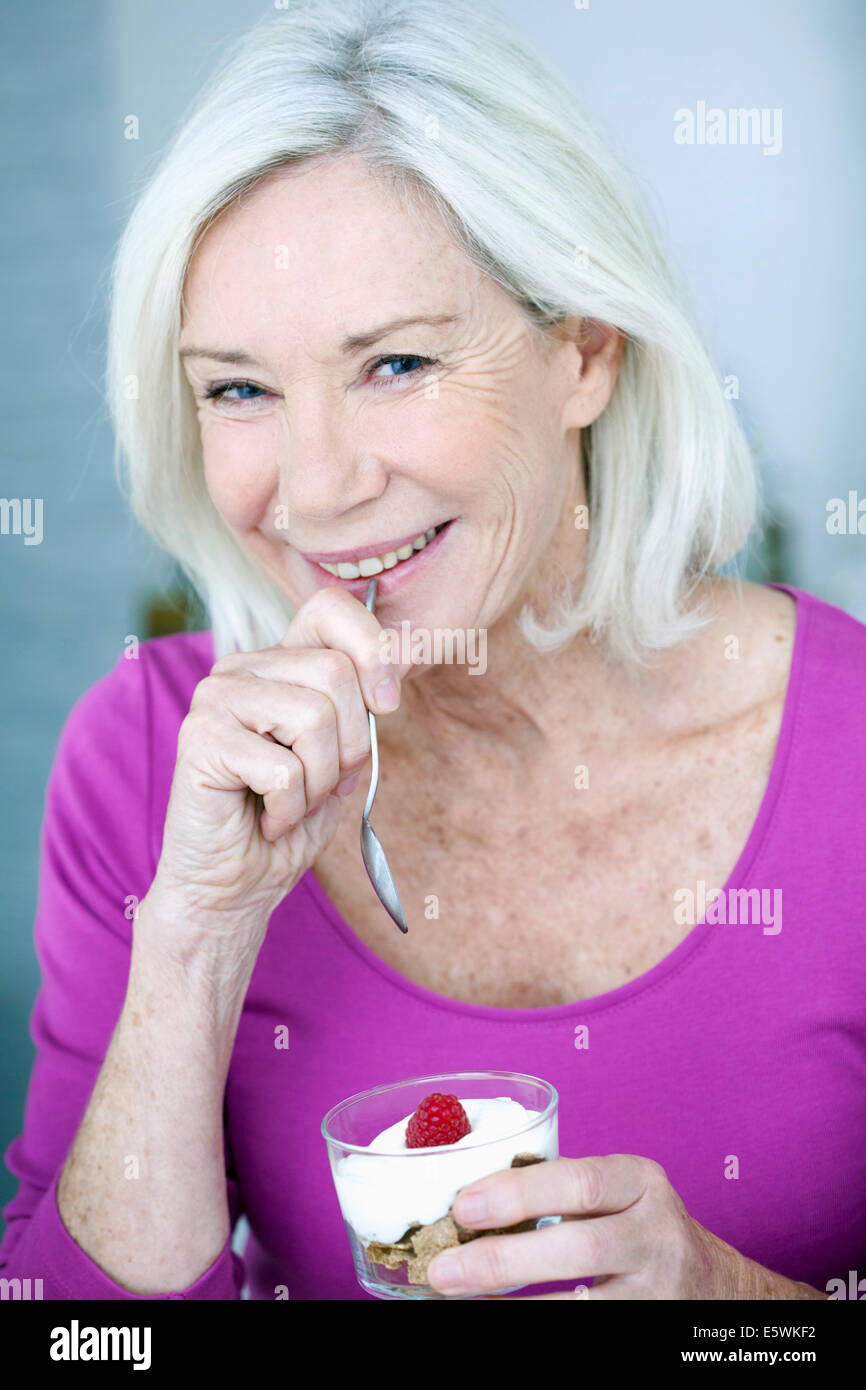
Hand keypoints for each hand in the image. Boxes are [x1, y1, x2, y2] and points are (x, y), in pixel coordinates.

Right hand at [147, 585, 406, 948]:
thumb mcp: (341, 757)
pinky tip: (266, 819)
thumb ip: (360, 709)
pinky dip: (291, 810)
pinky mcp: (201, 740)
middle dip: (351, 744)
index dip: (372, 647)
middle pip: (335, 672)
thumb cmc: (288, 820)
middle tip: (322, 783)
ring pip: (314, 718)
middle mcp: (241, 668)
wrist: (234, 886)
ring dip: (320, 781)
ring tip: (291, 801)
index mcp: (277, 663)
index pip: (329, 609)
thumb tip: (391, 674)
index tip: (386, 703)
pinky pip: (285, 769)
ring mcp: (215, 699)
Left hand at [426, 1155, 825, 1299]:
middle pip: (579, 1248)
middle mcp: (657, 1234)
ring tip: (461, 1300)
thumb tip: (466, 1207)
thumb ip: (559, 1194)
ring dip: (514, 1308)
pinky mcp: (653, 1328)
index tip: (463, 1205)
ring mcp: (659, 1290)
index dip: (518, 1193)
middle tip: (444, 1268)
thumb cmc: (638, 1228)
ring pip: (583, 1305)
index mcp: (640, 1181)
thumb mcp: (616, 1195)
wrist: (716, 1287)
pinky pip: (590, 1333)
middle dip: (504, 1259)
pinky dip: (541, 1328)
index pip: (579, 1182)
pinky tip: (500, 1320)